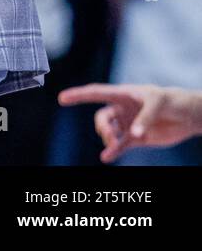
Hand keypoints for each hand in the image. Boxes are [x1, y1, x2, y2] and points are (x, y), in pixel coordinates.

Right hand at [58, 83, 201, 162]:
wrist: (188, 116)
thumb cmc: (171, 101)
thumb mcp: (158, 104)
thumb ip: (144, 118)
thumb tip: (133, 133)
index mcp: (123, 94)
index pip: (96, 93)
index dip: (78, 94)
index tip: (62, 98)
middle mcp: (121, 109)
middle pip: (101, 117)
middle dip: (102, 127)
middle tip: (107, 136)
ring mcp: (127, 124)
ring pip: (109, 132)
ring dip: (108, 139)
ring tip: (111, 146)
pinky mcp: (136, 138)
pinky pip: (120, 146)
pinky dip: (112, 152)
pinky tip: (106, 157)